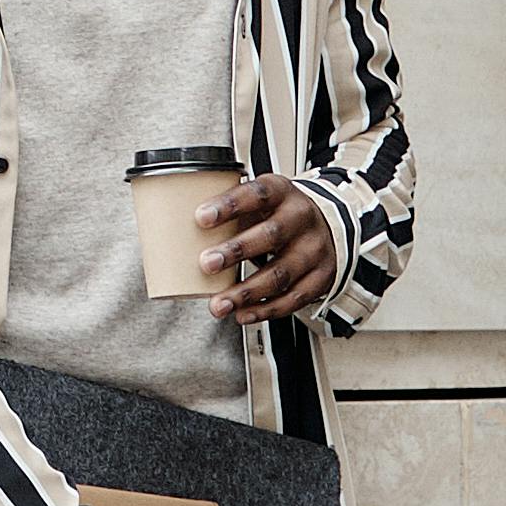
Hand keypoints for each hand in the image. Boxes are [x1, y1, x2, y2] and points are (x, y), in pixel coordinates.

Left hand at [199, 175, 340, 325]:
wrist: (327, 226)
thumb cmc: (280, 213)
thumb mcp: (260, 200)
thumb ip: (230, 211)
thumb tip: (178, 226)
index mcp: (283, 192)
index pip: (258, 193)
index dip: (230, 205)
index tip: (201, 217)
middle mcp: (302, 218)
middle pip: (271, 235)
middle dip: (236, 251)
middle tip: (207, 263)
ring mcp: (314, 250)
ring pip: (281, 274)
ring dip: (246, 292)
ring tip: (218, 303)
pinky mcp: (321, 278)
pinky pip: (292, 299)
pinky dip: (265, 310)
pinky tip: (242, 314)